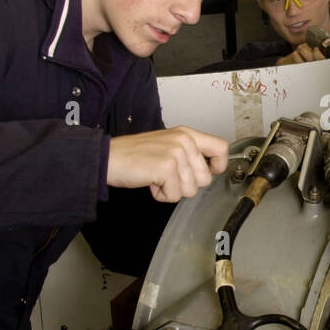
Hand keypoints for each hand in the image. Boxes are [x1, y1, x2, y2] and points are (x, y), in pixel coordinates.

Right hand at [107, 126, 229, 202]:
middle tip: (166, 175)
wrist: (108, 158)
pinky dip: (160, 195)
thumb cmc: (135, 155)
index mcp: (187, 134)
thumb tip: (208, 171)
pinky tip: (150, 182)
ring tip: (156, 177)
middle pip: (205, 178)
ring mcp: (176, 153)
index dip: (218, 166)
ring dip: (172, 190)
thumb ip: (189, 154)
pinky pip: (174, 196)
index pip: (221, 148)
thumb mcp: (168, 145)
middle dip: (186, 185)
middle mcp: (184, 141)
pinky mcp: (166, 167)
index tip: (206, 173)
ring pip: (190, 190)